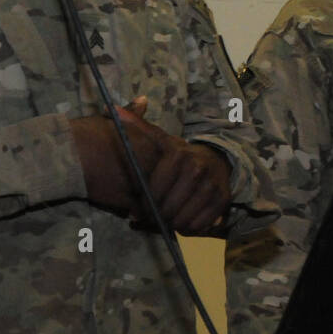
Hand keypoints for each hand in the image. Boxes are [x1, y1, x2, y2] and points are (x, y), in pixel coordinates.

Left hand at [70, 97, 231, 233]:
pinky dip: (188, 226)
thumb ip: (135, 125)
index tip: (140, 205)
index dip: (145, 202)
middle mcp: (197, 167)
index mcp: (178, 154)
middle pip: (167, 208)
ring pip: (181, 219)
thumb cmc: (178, 157)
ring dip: (172, 222)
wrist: (215, 161)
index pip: (154, 191)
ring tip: (168, 214)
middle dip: (157, 215)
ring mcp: (212, 184)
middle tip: (154, 213)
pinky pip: (197, 226)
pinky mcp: (223, 200)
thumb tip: (109, 107)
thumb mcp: (158, 140)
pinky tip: (184, 216)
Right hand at [72, 97, 160, 212]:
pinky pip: (144, 211)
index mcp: (153, 143)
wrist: (68, 155)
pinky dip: (143, 214)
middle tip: (162, 191)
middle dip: (168, 186)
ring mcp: (142, 182)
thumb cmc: (89, 134)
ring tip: (154, 206)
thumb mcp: (113, 121)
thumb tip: (144, 100)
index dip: (171, 165)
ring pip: (159, 197)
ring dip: (158, 202)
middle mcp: (152, 163)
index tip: (165, 169)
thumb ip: (133, 116)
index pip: (176, 157)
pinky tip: (137, 216)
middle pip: (171, 179)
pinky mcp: (129, 200)